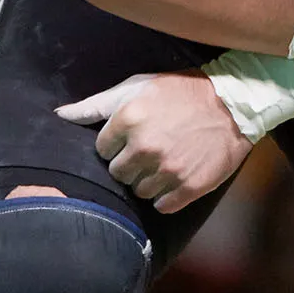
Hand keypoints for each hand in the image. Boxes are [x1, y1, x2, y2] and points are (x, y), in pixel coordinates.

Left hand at [55, 70, 253, 212]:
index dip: (116, 143)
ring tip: (164, 160)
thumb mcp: (137, 87)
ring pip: (138, 191)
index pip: (101, 149)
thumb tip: (60, 115)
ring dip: (147, 179)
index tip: (133, 134)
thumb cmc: (180, 92)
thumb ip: (96, 104)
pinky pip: (161, 205)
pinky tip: (175, 176)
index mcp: (129, 119)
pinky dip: (165, 196)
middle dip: (129, 162)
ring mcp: (168, 169)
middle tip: (149, 148)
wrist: (233, 104)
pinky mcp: (188, 187)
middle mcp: (145, 146)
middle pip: (117, 173)